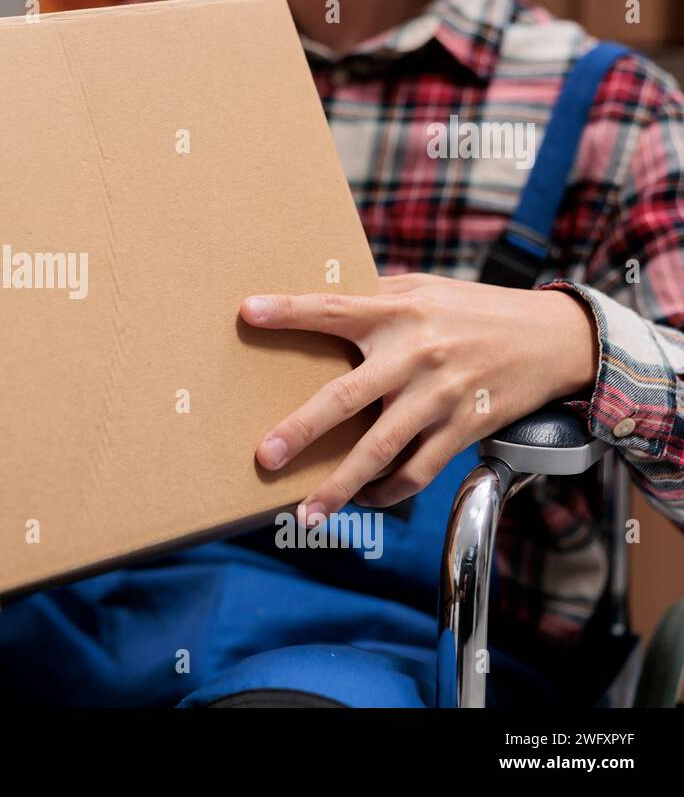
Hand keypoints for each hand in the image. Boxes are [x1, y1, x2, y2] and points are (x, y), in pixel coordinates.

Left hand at [240, 273, 599, 521]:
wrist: (553, 337)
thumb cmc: (472, 310)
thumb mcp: (423, 290)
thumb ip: (373, 299)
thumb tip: (314, 303)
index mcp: (399, 310)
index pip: (334, 308)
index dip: (289, 310)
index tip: (248, 313)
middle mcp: (416, 355)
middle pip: (347, 395)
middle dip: (301, 429)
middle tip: (265, 456)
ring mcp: (440, 396)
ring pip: (381, 450)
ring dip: (340, 485)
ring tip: (306, 512)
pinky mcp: (464, 427)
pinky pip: (417, 470)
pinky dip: (386, 491)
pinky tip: (363, 500)